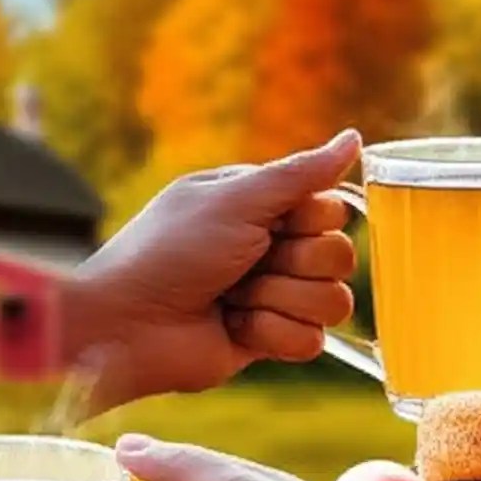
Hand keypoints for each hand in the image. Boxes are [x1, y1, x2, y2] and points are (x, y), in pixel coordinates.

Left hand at [59, 131, 360, 413]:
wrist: (126, 324)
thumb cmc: (169, 251)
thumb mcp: (235, 199)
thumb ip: (301, 174)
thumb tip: (354, 139)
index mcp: (263, 206)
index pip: (332, 210)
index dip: (309, 221)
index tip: (267, 224)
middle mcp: (274, 248)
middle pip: (340, 257)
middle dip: (292, 264)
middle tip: (244, 265)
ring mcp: (275, 296)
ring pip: (334, 302)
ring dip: (279, 301)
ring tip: (233, 300)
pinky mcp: (271, 340)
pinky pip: (312, 342)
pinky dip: (271, 334)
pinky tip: (233, 328)